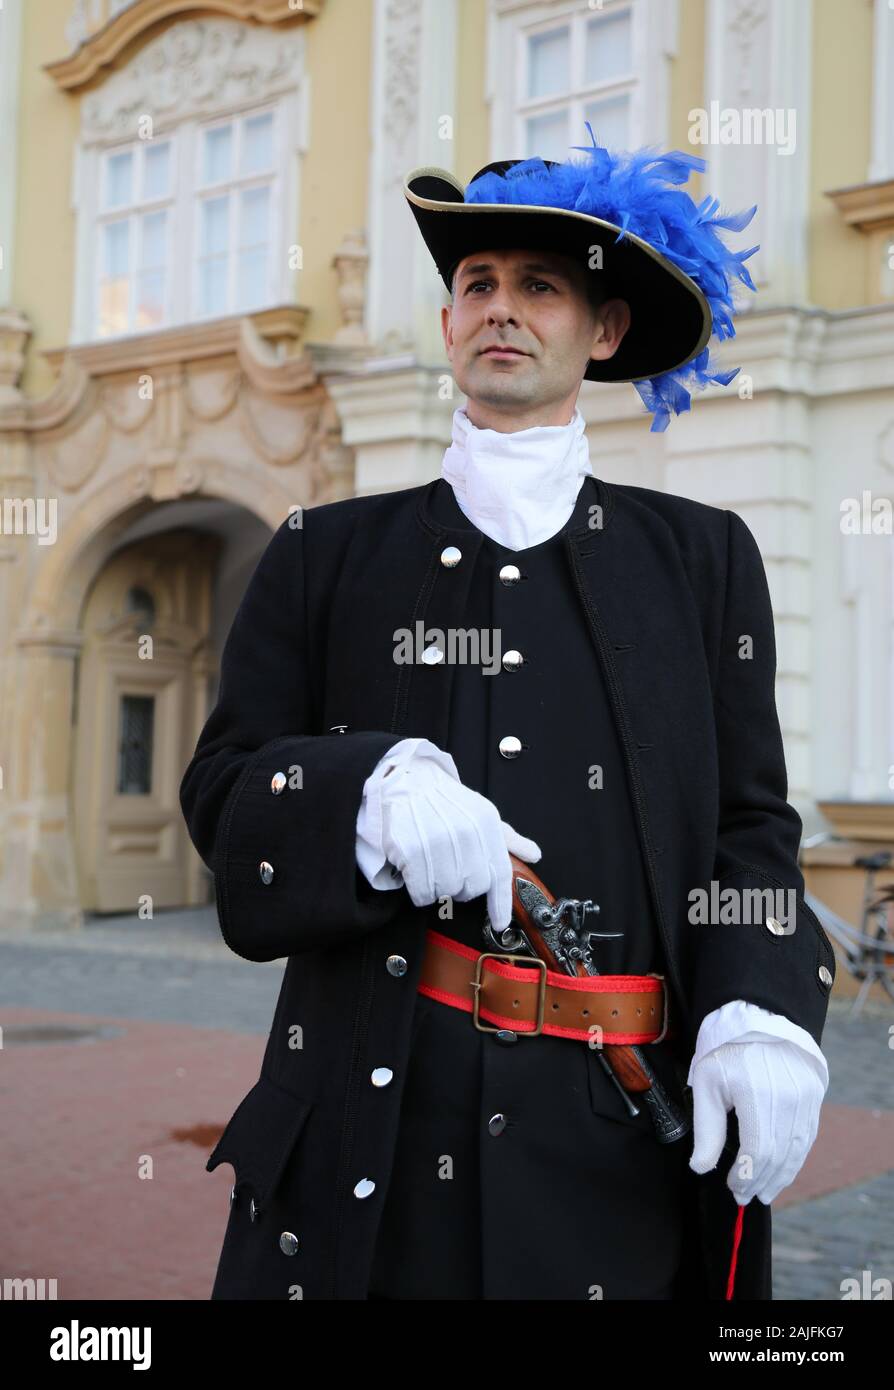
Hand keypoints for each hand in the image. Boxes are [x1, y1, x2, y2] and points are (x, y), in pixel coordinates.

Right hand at [379, 755, 540, 929]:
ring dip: (438, 888)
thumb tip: (534, 854)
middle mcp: (464, 832)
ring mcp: (436, 841)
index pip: (499, 873)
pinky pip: (421, 891)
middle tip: (451, 871)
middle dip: (462, 887)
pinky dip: (420, 890)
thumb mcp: (482, 813)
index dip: (500, 903)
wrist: (406, 781)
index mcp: (486, 823)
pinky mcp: (409, 850)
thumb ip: (509, 838)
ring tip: (432, 867)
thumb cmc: (446, 802)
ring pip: (446, 892)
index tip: (500, 922)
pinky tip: (418, 873)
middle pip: (471, 888)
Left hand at [688, 1040, 823, 1204]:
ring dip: (780, 1177)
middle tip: (746, 1197)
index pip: (757, 1150)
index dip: (745, 1177)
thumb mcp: (707, 1082)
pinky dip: (793, 1160)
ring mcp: (805, 1098)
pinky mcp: (815, 1099)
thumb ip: (706, 1128)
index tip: (733, 1189)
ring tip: (764, 1192)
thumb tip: (701, 1168)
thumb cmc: (727, 1051)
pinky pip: (807, 1139)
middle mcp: (787, 1097)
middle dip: (761, 1182)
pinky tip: (781, 1172)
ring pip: (796, 1151)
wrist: (761, 1020)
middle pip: (778, 1156)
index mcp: (756, 1092)